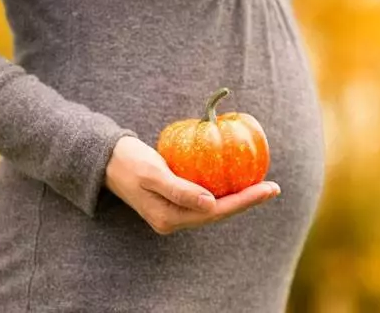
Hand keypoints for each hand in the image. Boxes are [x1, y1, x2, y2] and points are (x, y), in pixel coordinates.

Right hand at [105, 136, 280, 234]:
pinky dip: (222, 188)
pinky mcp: (174, 200)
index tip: (269, 188)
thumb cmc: (129, 162)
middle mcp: (174, 220)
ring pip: (214, 207)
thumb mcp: (152, 173)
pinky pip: (205, 197)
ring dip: (236, 197)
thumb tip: (211, 204)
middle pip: (219, 212)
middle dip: (246, 200)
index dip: (245, 201)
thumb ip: (180, 189)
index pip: (216, 212)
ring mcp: (174, 212)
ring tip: (260, 184)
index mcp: (170, 218)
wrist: (106, 160)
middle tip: (273, 187)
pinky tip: (235, 176)